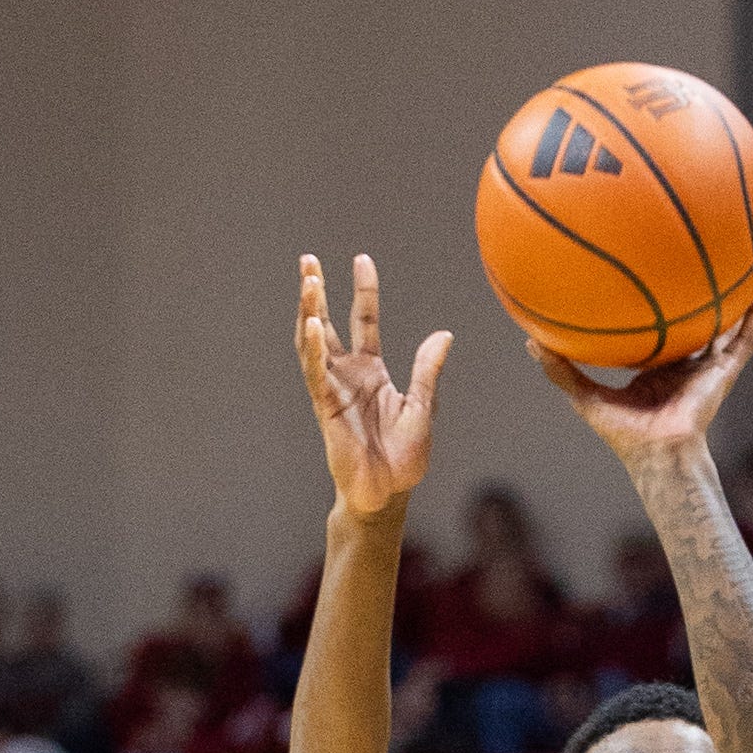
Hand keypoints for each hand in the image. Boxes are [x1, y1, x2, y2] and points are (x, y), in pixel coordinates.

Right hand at [297, 254, 450, 519]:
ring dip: (308, 311)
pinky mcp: (325, 407)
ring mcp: (333, 389)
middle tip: (308, 260)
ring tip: (307, 279)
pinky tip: (312, 324)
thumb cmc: (405, 458)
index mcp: (372, 371)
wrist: (388, 493)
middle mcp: (348, 375)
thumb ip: (428, 371)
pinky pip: (315, 372)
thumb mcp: (423, 407)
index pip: (363, 320)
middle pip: (327, 323)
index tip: (361, 259)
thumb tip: (444, 334)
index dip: (363, 290)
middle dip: (317, 292)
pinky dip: (313, 348)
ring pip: (313, 342)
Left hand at [526, 282, 752, 466]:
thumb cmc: (625, 434)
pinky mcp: (724, 372)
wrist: (658, 454)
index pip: (664, 331)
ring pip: (729, 325)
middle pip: (698, 322)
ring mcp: (709, 367)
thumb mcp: (587, 397)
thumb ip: (562, 370)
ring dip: (740, 297)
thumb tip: (530, 341)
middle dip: (703, 295)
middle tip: (701, 256)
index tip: (655, 274)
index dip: (662, 306)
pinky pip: (746, 339)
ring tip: (750, 261)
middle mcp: (687, 364)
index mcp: (659, 368)